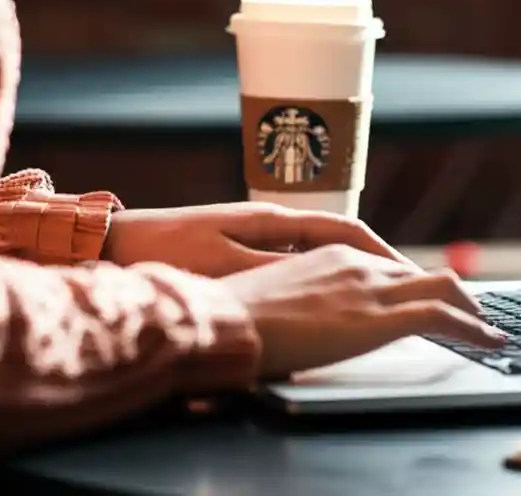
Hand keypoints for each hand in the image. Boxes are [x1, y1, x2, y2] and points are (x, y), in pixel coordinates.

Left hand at [103, 202, 420, 276]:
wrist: (110, 242)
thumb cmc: (167, 252)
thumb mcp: (230, 266)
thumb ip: (281, 272)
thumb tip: (333, 278)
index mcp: (275, 218)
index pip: (347, 227)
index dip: (382, 250)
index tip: (410, 273)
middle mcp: (271, 222)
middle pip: (338, 239)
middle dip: (374, 261)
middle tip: (405, 288)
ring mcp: (255, 235)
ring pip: (318, 253)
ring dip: (348, 271)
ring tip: (374, 297)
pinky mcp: (238, 251)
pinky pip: (295, 265)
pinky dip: (319, 280)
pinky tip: (323, 303)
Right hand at [221, 246, 506, 376]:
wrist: (221, 321)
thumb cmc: (232, 317)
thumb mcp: (271, 297)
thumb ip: (300, 301)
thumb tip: (304, 318)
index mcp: (331, 257)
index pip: (389, 267)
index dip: (415, 284)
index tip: (429, 298)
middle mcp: (358, 264)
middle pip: (422, 275)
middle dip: (452, 295)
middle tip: (469, 315)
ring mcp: (372, 287)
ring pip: (443, 289)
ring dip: (469, 310)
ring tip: (485, 329)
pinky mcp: (381, 316)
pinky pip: (442, 317)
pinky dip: (473, 329)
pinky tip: (489, 341)